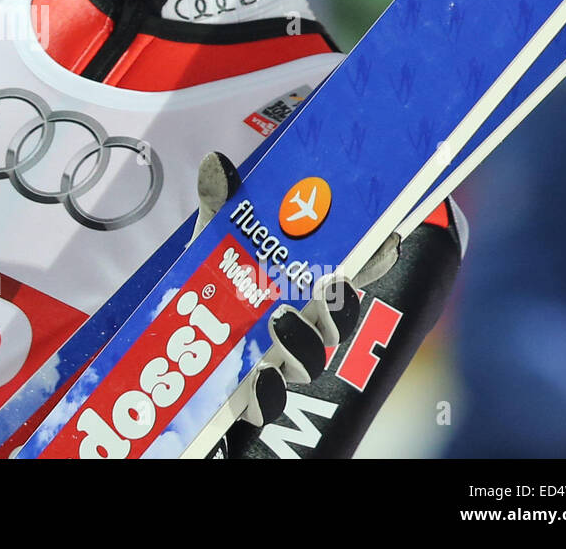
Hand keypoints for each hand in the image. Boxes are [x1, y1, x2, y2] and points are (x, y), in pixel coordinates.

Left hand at [193, 151, 373, 426]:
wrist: (177, 361)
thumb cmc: (215, 298)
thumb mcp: (214, 248)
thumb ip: (222, 209)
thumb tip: (216, 162)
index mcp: (303, 289)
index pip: (351, 274)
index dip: (375, 260)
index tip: (388, 239)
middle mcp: (303, 330)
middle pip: (339, 321)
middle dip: (340, 305)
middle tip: (329, 286)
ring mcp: (283, 366)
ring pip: (311, 361)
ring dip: (303, 343)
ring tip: (280, 320)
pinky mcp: (257, 399)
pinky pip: (272, 403)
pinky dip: (269, 392)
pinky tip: (259, 377)